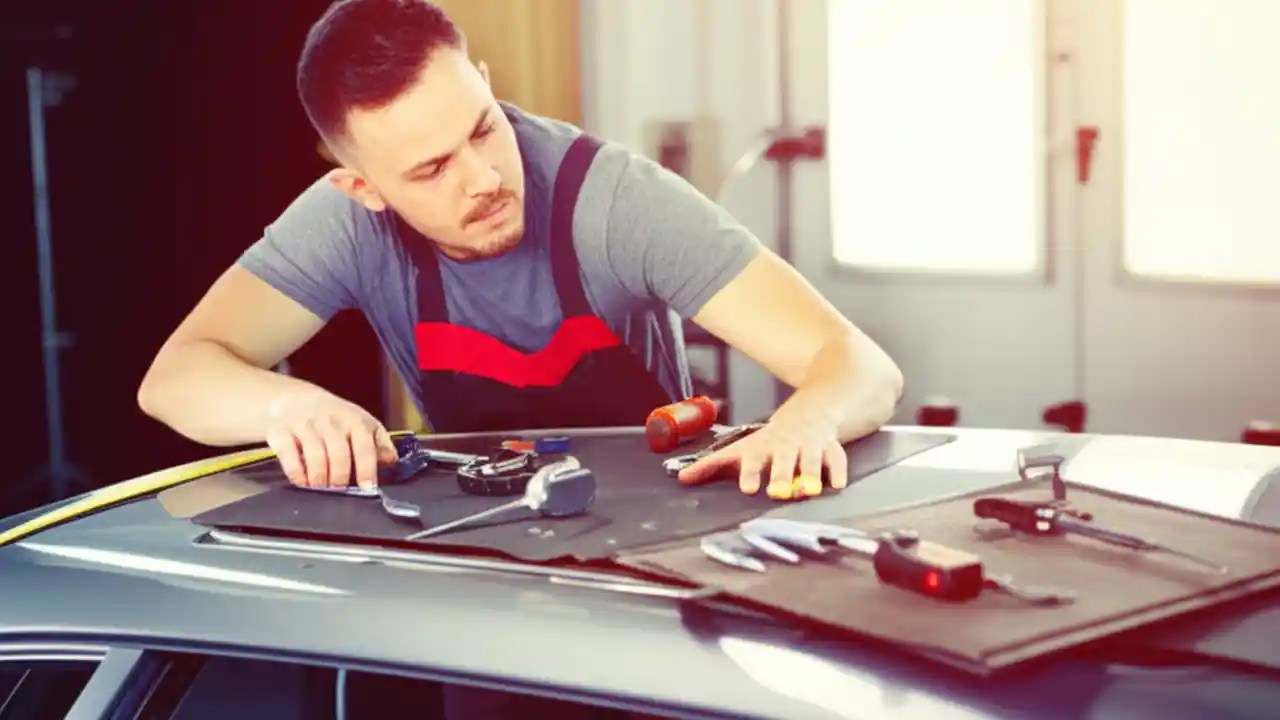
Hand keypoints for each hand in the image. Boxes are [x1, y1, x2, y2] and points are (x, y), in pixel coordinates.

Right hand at [264, 388, 398, 488]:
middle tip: (341, 492)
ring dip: (320, 479)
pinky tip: (302, 482)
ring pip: (315, 457)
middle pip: (339, 455)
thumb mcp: (362, 423)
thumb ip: (380, 444)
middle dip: (340, 479)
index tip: (368, 488)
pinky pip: (288, 455)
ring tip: (322, 490)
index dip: (367, 469)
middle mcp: (330, 421)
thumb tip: (391, 462)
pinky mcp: (281, 432)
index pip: (364, 447)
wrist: (293, 399)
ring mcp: (305, 426)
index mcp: (354, 420)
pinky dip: (296, 473)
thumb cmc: (334, 417)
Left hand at [676, 415, 848, 499]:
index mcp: (763, 446)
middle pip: (783, 460)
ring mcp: (809, 445)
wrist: (810, 410)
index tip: (748, 488)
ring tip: (807, 491)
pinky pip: (836, 458)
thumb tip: (682, 479)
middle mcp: (786, 445)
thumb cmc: (770, 438)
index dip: (750, 472)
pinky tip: (836, 485)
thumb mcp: (742, 448)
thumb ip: (712, 465)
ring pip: (810, 459)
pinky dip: (837, 471)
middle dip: (780, 475)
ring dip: (809, 475)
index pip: (754, 459)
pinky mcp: (830, 448)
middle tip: (776, 492)